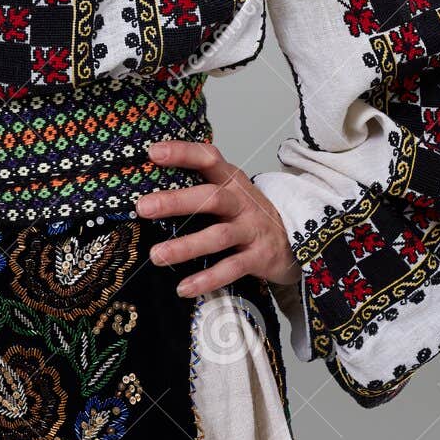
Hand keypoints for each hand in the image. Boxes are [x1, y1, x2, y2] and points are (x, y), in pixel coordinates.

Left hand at [136, 139, 301, 295]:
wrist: (295, 239)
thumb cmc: (248, 214)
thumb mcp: (230, 192)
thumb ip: (199, 188)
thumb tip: (149, 192)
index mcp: (231, 180)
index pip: (208, 158)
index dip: (183, 153)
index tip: (153, 151)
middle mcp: (241, 202)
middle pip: (212, 197)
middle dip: (177, 202)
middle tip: (144, 207)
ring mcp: (251, 230)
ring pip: (218, 236)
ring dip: (186, 246)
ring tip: (156, 255)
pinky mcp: (258, 257)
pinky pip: (231, 268)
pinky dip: (207, 279)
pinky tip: (184, 287)